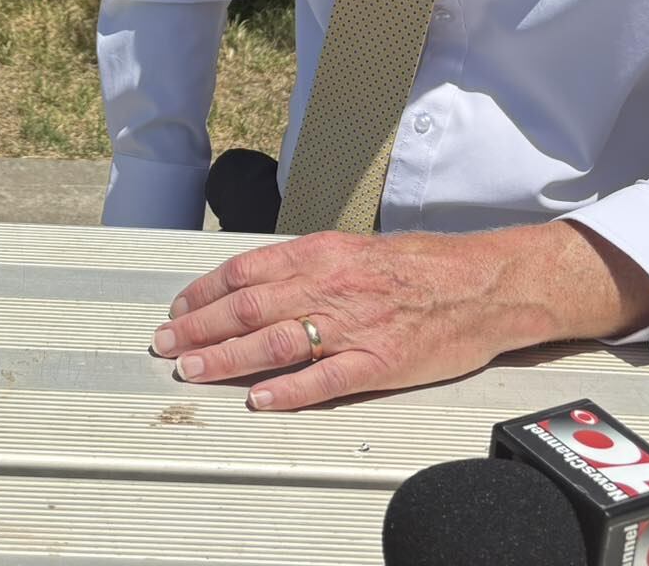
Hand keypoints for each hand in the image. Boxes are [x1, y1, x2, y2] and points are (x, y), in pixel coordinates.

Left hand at [150, 222, 648, 410]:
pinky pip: (325, 380)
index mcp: (321, 254)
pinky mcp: (380, 362)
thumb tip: (250, 283)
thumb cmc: (419, 267)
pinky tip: (259, 399)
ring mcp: (355, 326)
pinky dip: (288, 390)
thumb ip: (303, 266)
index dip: (203, 293)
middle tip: (165, 345)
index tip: (177, 310)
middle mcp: (331, 285)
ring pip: (275, 343)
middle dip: (198, 328)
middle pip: (248, 308)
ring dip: (226, 358)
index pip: (245, 272)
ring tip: (192, 370)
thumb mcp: (352, 249)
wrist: (483, 283)